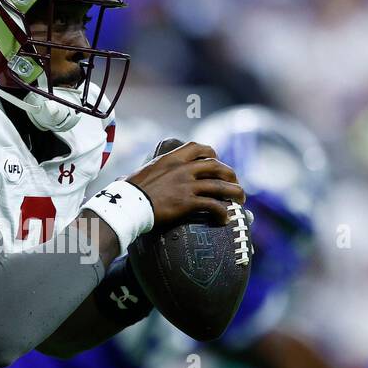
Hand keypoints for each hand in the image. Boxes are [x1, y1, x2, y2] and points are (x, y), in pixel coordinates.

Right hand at [125, 139, 244, 227]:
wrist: (126, 205)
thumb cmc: (128, 192)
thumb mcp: (141, 174)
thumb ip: (149, 173)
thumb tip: (133, 178)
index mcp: (171, 159)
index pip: (198, 148)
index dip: (211, 154)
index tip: (215, 161)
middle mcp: (182, 169)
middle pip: (216, 166)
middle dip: (230, 174)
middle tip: (234, 184)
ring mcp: (186, 185)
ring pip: (221, 185)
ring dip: (234, 193)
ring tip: (240, 201)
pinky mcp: (187, 202)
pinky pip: (213, 205)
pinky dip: (222, 212)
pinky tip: (224, 219)